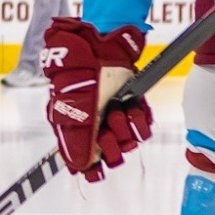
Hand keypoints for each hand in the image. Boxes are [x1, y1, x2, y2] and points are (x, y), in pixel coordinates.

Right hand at [40, 18, 150, 180]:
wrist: (101, 41)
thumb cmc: (79, 67)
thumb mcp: (70, 102)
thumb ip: (75, 136)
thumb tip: (79, 166)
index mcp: (72, 125)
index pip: (80, 158)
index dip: (90, 168)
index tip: (96, 172)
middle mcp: (94, 124)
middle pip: (107, 155)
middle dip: (111, 147)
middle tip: (108, 131)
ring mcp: (113, 115)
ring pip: (127, 143)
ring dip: (126, 129)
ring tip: (120, 110)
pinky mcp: (132, 106)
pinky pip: (143, 128)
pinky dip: (141, 120)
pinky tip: (134, 106)